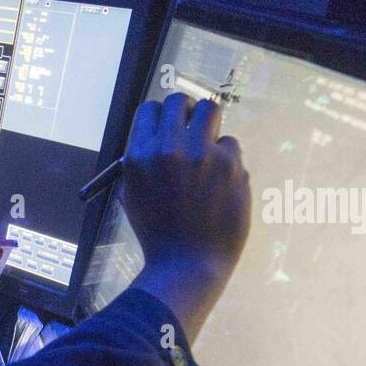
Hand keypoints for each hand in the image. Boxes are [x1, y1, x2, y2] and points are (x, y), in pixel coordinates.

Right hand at [121, 93, 250, 279]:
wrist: (186, 264)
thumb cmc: (157, 234)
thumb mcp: (133, 196)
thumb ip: (143, 163)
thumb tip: (159, 136)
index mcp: (139, 156)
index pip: (150, 110)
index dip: (161, 117)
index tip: (169, 128)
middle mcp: (169, 148)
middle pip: (180, 101)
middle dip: (186, 113)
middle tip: (192, 130)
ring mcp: (202, 154)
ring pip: (211, 111)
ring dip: (210, 126)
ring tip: (209, 150)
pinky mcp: (231, 165)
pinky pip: (231, 144)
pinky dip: (227, 159)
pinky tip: (221, 183)